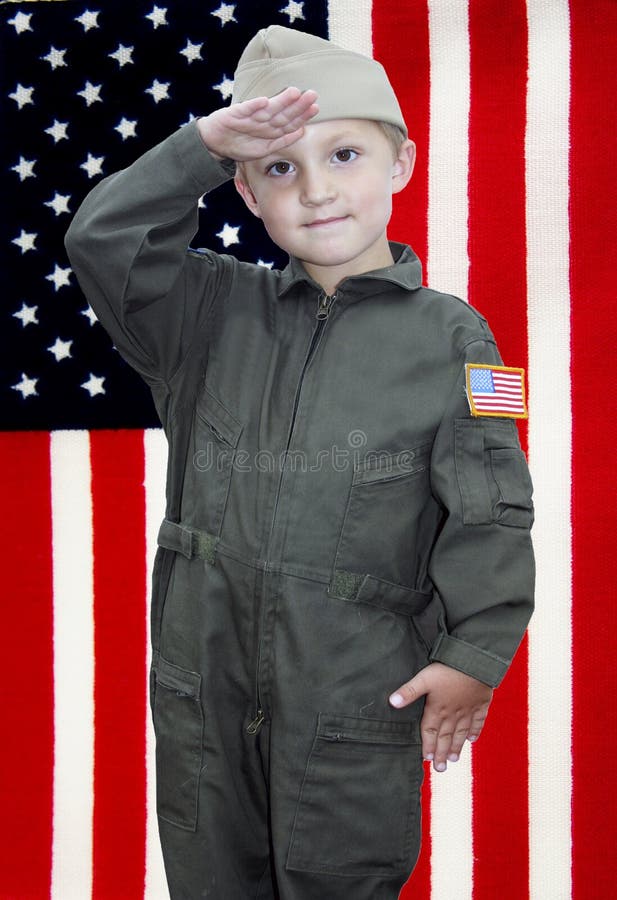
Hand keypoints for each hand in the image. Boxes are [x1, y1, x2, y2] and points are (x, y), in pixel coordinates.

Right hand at [197, 87, 318, 161]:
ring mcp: (249, 116)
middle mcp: (262, 120)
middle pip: (282, 112)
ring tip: (294, 93)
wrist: (214, 142)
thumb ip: (282, 141)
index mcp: (270, 128)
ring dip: (281, 101)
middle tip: (312, 94)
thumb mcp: (264, 148)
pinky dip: (253, 106)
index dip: (302, 115)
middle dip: (297, 105)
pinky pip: (245, 110)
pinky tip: (264, 101)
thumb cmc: (241, 144)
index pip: (289, 121)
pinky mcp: (234, 114)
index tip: (315, 108)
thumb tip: (301, 132)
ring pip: (268, 109)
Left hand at [389, 662, 492, 772]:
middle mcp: (453, 713)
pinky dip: (475, 731)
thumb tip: (392, 702)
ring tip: (453, 759)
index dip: (428, 745)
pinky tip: (472, 739)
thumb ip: (409, 691)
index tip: (426, 758)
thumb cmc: (447, 669)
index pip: (430, 731)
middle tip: (440, 769)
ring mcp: (468, 710)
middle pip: (446, 736)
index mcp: (437, 708)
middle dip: (442, 753)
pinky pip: (478, 721)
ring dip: (456, 746)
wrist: (475, 664)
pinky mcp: (481, 704)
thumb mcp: (424, 678)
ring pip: (461, 732)